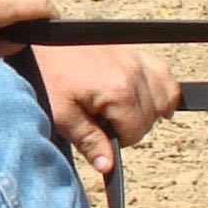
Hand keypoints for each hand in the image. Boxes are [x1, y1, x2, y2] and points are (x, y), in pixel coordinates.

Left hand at [33, 43, 178, 175]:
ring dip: (150, 111)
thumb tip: (107, 166)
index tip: (101, 135)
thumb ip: (89, 141)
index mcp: (118, 92)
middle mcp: (134, 74)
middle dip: (131, 126)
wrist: (42, 41)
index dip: (118, 140)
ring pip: (164, 96)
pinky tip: (153, 101)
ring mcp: (137, 60)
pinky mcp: (135, 51)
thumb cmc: (49, 75)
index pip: (136, 132)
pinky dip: (163, 89)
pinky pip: (163, 74)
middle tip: (104, 122)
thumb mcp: (63, 115)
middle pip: (150, 117)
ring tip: (123, 114)